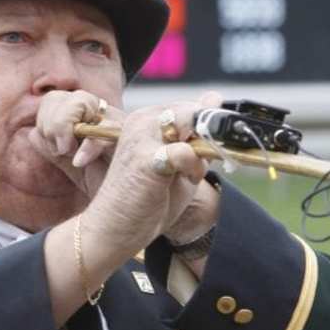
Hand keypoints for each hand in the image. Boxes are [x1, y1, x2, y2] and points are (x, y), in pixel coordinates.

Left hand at [28, 90, 123, 198]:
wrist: (136, 207)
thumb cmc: (110, 186)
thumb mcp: (75, 170)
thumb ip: (54, 152)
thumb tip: (33, 134)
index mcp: (88, 118)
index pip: (56, 99)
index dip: (45, 119)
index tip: (53, 148)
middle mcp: (103, 114)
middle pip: (67, 96)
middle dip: (54, 122)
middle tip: (60, 149)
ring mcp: (118, 121)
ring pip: (81, 101)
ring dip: (65, 125)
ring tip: (67, 152)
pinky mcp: (131, 136)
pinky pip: (104, 130)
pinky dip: (87, 145)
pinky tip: (80, 162)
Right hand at [79, 91, 222, 261]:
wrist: (113, 230)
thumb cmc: (145, 200)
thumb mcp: (180, 166)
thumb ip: (198, 138)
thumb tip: (215, 99)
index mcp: (148, 119)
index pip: (192, 108)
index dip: (209, 129)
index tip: (214, 150)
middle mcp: (142, 120)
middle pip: (193, 110)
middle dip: (209, 136)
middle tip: (208, 162)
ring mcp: (142, 136)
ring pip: (191, 121)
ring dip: (202, 147)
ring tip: (191, 173)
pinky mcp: (144, 158)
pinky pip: (184, 152)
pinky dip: (194, 167)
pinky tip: (188, 180)